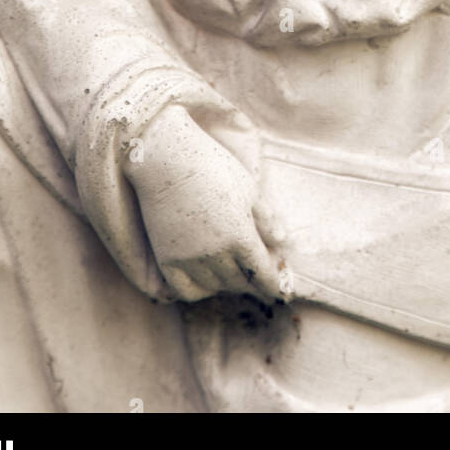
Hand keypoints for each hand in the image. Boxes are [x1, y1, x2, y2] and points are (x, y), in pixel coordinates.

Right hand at [126, 103, 285, 302]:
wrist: (166, 158)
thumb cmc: (211, 165)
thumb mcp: (248, 188)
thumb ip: (266, 219)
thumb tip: (282, 242)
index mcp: (240, 236)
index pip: (263, 273)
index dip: (273, 284)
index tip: (279, 290)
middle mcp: (216, 254)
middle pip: (240, 282)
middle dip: (252, 281)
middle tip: (256, 275)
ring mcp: (189, 259)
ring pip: (215, 288)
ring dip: (227, 284)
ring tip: (232, 272)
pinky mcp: (166, 259)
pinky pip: (187, 291)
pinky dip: (200, 290)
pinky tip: (205, 277)